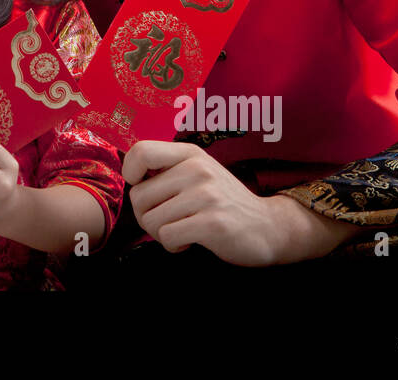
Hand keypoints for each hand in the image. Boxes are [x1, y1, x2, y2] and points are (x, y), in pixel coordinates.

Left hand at [123, 140, 358, 265]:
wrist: (269, 227)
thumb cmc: (223, 203)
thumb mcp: (198, 174)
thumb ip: (167, 170)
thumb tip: (128, 175)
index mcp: (190, 154)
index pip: (141, 151)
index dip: (131, 173)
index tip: (143, 188)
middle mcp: (197, 169)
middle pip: (139, 196)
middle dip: (148, 216)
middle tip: (171, 220)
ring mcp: (206, 195)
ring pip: (151, 220)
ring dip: (162, 233)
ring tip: (185, 229)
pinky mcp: (212, 223)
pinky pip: (167, 236)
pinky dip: (174, 245)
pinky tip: (192, 240)